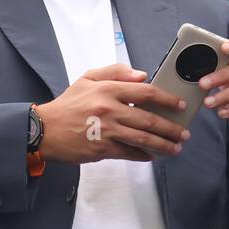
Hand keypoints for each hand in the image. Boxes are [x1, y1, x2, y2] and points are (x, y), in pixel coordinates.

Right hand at [35, 63, 188, 164]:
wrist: (45, 130)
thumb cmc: (68, 104)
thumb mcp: (87, 79)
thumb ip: (114, 72)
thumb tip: (141, 75)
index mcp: (107, 90)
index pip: (145, 92)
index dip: (166, 99)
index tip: (179, 105)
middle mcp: (109, 110)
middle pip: (149, 119)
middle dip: (170, 128)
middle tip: (183, 133)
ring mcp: (106, 131)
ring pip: (143, 139)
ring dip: (163, 144)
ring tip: (176, 147)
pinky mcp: (102, 149)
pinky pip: (129, 153)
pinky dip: (143, 155)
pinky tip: (152, 156)